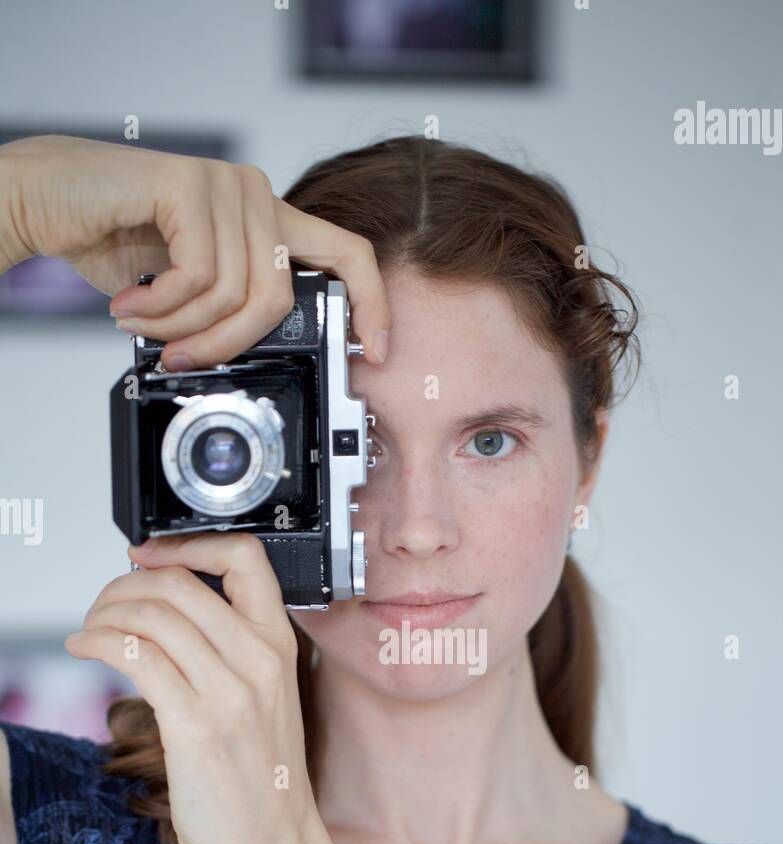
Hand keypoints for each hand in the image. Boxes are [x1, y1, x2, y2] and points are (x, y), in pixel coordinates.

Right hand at [0, 133, 389, 367]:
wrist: (45, 202)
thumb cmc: (113, 243)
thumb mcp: (190, 288)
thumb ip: (232, 308)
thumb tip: (259, 358)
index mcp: (267, 219)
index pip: (347, 254)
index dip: (371, 304)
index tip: (376, 351)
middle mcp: (256, 195)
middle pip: (277, 298)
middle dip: (225, 344)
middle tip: (178, 358)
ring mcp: (227, 185)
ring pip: (234, 294)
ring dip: (178, 327)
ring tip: (140, 321)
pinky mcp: (192, 186)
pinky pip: (198, 277)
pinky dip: (160, 305)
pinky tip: (130, 299)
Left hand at [64, 532, 324, 843]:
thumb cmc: (260, 782)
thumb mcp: (263, 700)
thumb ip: (229, 652)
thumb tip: (165, 609)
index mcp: (279, 647)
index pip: (246, 558)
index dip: (189, 543)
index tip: (149, 553)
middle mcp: (259, 662)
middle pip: (181, 582)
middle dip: (125, 583)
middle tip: (104, 605)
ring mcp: (230, 693)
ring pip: (153, 615)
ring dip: (104, 613)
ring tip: (89, 632)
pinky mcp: (195, 726)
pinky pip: (136, 657)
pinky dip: (99, 643)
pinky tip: (87, 650)